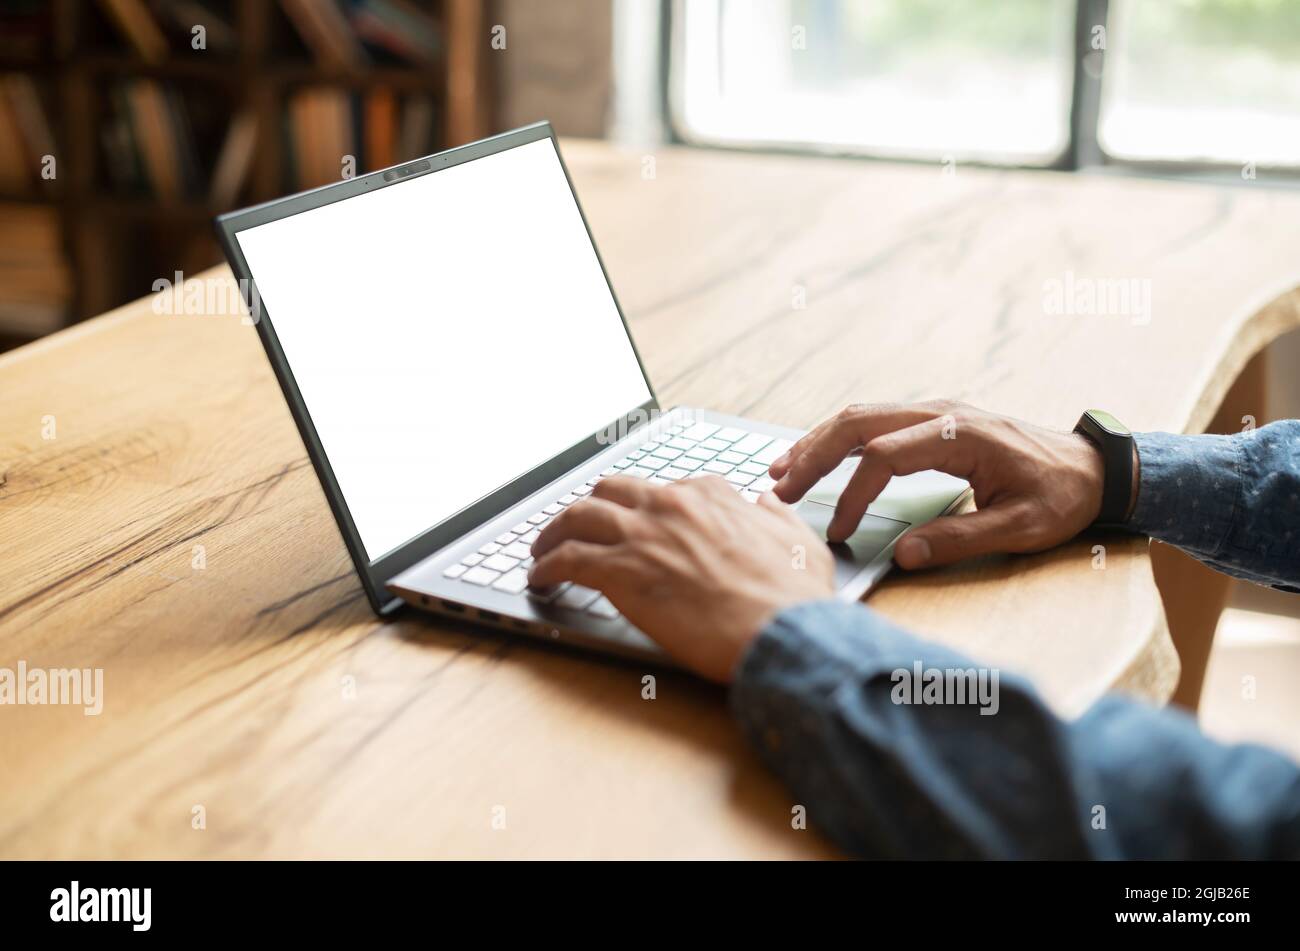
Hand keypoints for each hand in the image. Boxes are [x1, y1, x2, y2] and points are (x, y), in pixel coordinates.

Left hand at [529, 475, 834, 682]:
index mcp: (710, 495)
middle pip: (610, 492)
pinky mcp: (619, 572)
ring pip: (577, 517)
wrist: (781, 631)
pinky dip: (546, 566)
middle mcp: (670, 505)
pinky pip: (566, 559)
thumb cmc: (792, 598)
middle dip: (590, 508)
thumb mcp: (797, 541)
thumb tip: (765, 501)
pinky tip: (540, 579)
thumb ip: (776, 515)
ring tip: (543, 550)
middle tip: (578, 527)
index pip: (663, 489)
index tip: (637, 525)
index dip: (645, 509)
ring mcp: (642, 535)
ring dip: (553, 533)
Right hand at [769, 400, 1108, 568]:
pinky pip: (873, 422)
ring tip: (781, 472)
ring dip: (817, 442)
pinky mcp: (931, 422)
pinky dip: (838, 440)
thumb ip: (960, 539)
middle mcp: (941, 413)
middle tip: (778, 490)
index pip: (883, 457)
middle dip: (812, 455)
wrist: (1094, 468)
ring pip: (860, 416)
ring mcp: (934, 412)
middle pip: (858, 422)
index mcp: (961, 434)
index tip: (839, 534)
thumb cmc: (1061, 497)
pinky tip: (816, 459)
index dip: (853, 495)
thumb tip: (903, 555)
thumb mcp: (1021, 528)